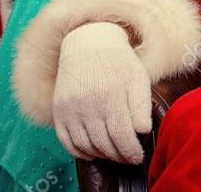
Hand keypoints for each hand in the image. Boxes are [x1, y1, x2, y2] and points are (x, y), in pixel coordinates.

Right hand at [53, 22, 151, 163]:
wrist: (88, 42)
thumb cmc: (119, 61)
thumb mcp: (138, 78)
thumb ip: (141, 106)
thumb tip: (141, 132)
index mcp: (111, 96)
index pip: (121, 136)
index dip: (131, 151)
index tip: (137, 157)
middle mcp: (88, 104)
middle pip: (103, 144)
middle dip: (118, 156)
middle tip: (127, 158)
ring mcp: (70, 108)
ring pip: (85, 145)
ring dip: (100, 155)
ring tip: (113, 155)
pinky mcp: (58, 110)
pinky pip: (66, 141)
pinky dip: (79, 152)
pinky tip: (92, 152)